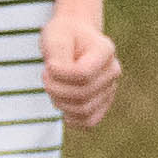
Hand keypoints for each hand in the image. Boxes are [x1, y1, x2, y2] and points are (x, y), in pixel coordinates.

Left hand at [43, 15, 121, 129]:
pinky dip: (72, 119)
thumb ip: (57, 55)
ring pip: (84, 110)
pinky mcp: (103, 102)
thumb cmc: (63, 35)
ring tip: (52, 86)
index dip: (59, 74)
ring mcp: (110, 88)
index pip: (82, 74)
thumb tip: (57, 73)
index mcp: (105, 50)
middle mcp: (112, 70)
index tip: (49, 64)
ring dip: (59, 102)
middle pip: (82, 93)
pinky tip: (61, 105)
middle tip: (45, 75)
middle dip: (54, 88)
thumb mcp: (55, 37)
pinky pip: (90, 121)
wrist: (73, 37)